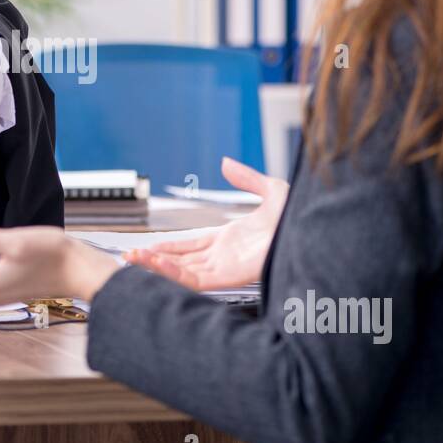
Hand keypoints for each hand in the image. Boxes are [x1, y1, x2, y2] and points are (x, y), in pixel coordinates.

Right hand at [124, 157, 289, 289]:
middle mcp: (224, 257)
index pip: (190, 246)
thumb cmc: (300, 219)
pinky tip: (154, 263)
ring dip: (155, 266)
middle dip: (154, 260)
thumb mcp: (271, 190)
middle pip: (180, 261)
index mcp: (230, 241)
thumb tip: (226, 164)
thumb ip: (246, 178)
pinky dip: (171, 272)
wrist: (313, 233)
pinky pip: (193, 278)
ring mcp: (225, 268)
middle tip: (129, 256)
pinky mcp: (228, 277)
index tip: (147, 246)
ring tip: (131, 260)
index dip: (168, 247)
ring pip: (181, 272)